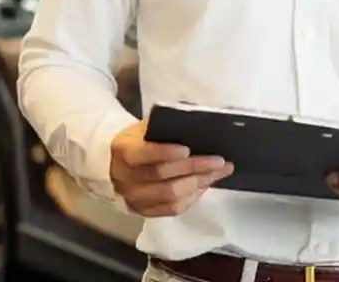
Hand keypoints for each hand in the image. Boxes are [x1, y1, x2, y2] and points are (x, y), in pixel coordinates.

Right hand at [109, 120, 233, 216]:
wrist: (118, 162)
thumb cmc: (140, 139)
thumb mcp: (146, 128)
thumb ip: (166, 129)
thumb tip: (198, 129)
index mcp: (124, 151)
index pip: (143, 154)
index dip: (164, 152)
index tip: (187, 149)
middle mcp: (126, 178)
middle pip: (161, 176)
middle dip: (194, 168)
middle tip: (219, 161)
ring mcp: (134, 197)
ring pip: (170, 195)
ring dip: (199, 183)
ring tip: (220, 171)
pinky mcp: (145, 210)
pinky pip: (173, 209)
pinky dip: (193, 196)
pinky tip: (206, 184)